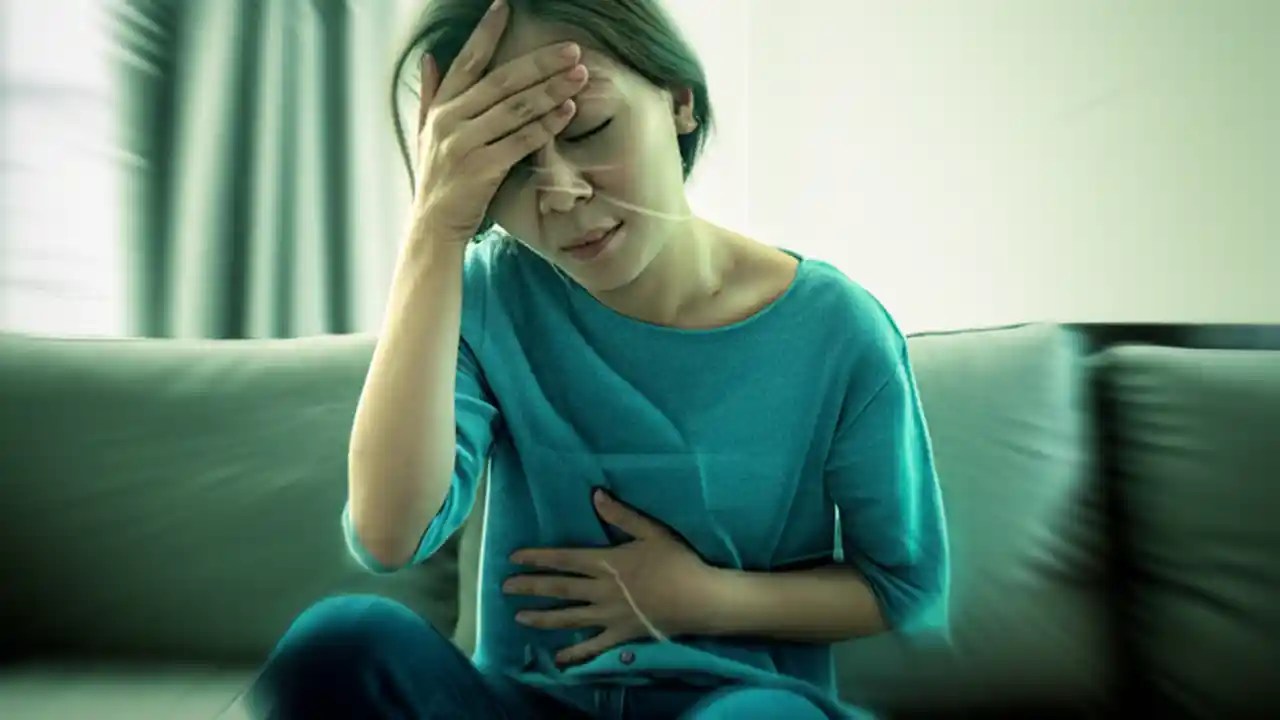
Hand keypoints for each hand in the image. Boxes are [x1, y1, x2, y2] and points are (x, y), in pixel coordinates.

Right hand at [412, 0, 588, 244]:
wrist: (432, 227)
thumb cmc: (437, 180)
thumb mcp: (424, 134)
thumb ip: (430, 94)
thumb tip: (429, 57)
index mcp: (440, 108)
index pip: (466, 62)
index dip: (486, 33)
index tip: (505, 7)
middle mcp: (450, 121)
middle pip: (502, 81)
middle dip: (540, 63)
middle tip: (572, 49)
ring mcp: (465, 145)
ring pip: (516, 109)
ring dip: (552, 90)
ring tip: (580, 75)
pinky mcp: (483, 169)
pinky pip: (522, 141)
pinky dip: (546, 125)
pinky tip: (568, 111)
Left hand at [504, 489, 718, 665]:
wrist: (700, 598)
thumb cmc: (677, 561)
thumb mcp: (651, 531)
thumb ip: (622, 515)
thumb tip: (596, 494)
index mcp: (606, 563)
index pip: (564, 559)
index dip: (538, 558)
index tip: (514, 558)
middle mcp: (601, 590)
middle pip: (559, 588)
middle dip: (530, 587)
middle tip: (504, 587)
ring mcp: (609, 616)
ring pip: (568, 618)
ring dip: (542, 618)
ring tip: (519, 618)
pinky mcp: (621, 635)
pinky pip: (593, 647)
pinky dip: (575, 655)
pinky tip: (558, 660)